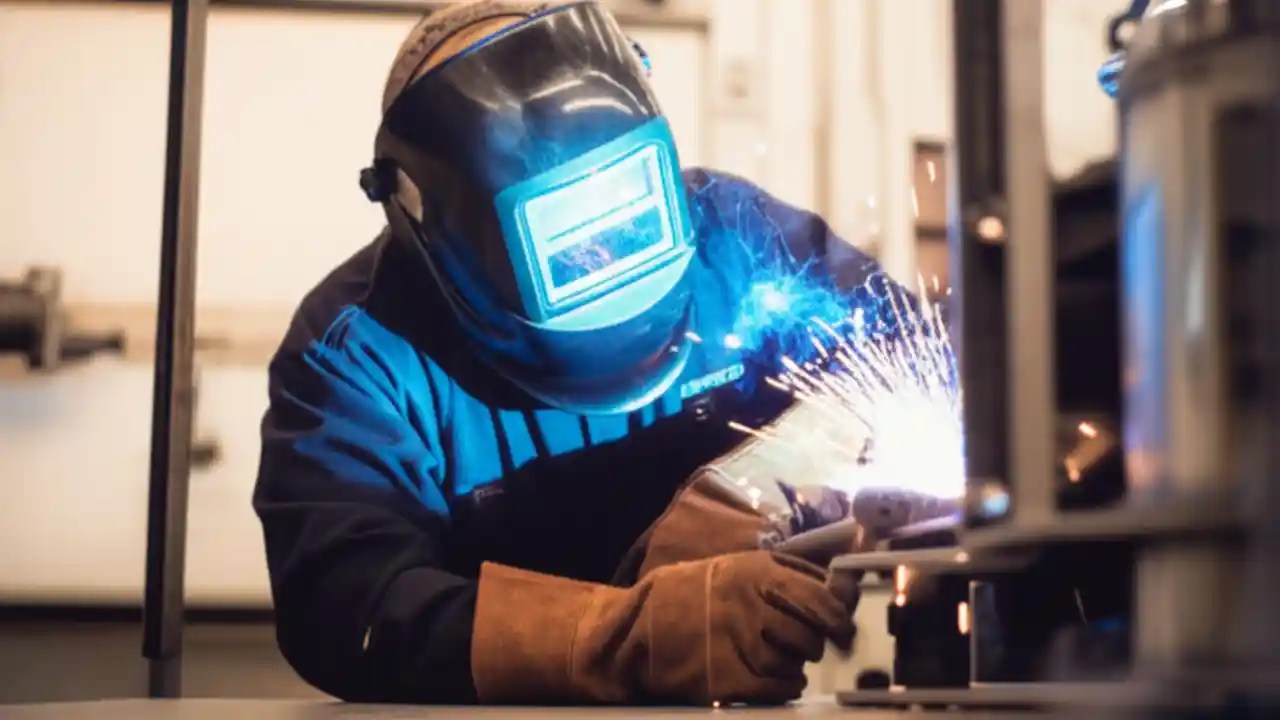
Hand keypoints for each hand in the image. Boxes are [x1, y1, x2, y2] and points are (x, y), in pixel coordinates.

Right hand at [643, 551, 853, 704]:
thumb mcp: (738, 566)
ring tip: (788, 659)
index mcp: (755, 572)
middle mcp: (748, 605)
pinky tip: (782, 680)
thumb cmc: (695, 593)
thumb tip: (839, 588)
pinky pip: (775, 687)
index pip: (817, 596)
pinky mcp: (724, 676)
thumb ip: (787, 573)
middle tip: (809, 643)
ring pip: (792, 662)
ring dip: (797, 665)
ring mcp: (735, 642)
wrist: (640, 626)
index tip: (843, 627)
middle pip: (807, 633)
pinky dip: (786, 687)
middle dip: (814, 642)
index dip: (838, 616)